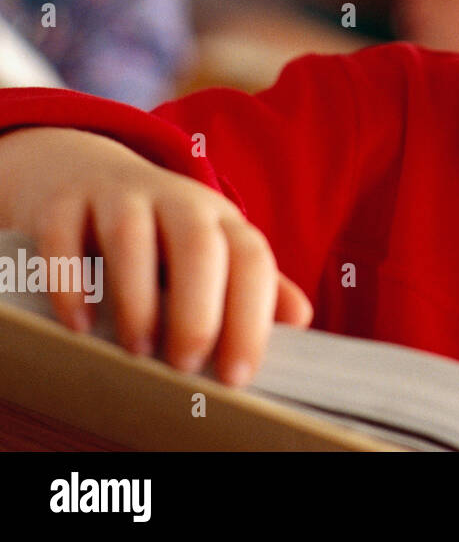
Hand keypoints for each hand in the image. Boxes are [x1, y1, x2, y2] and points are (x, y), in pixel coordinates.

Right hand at [0, 127, 312, 385]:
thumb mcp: (215, 251)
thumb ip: (255, 284)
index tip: (237, 375)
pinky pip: (64, 236)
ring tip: (137, 349)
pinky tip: (79, 324)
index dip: (252, 318)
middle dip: (197, 311)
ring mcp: (120, 196)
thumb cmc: (164, 233)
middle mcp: (177, 201)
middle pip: (199, 246)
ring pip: (131, 236)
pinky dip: (69, 281)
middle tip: (185, 365)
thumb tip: (302, 317)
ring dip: (136, 298)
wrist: (92, 175)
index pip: (252, 261)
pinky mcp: (64, 202)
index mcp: (222, 219)